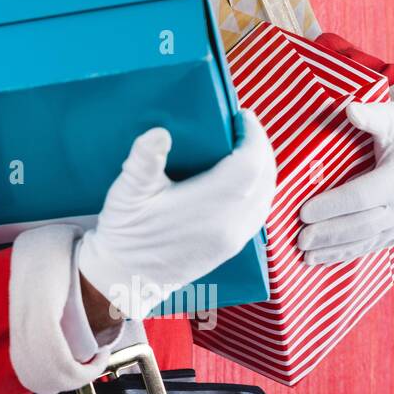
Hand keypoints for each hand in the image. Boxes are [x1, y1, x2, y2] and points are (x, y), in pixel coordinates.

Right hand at [76, 109, 276, 319]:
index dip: (254, 135)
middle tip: (242, 125)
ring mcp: (234, 238)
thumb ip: (144, 160)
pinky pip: (259, 211)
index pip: (251, 162)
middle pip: (265, 176)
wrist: (127, 278)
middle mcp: (231, 223)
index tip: (241, 115)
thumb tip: (159, 133)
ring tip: (242, 147)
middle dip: (259, 146)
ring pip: (267, 195)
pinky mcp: (232, 247)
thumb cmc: (126, 233)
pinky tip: (241, 179)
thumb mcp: (127, 192)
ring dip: (262, 168)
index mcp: (210, 206)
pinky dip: (258, 188)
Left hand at [298, 101, 393, 265]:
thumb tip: (350, 110)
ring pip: (367, 241)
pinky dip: (348, 254)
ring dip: (335, 251)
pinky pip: (375, 246)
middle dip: (328, 234)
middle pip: (361, 225)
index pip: (360, 197)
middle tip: (297, 239)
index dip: (331, 206)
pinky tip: (324, 259)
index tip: (302, 212)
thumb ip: (373, 116)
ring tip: (305, 256)